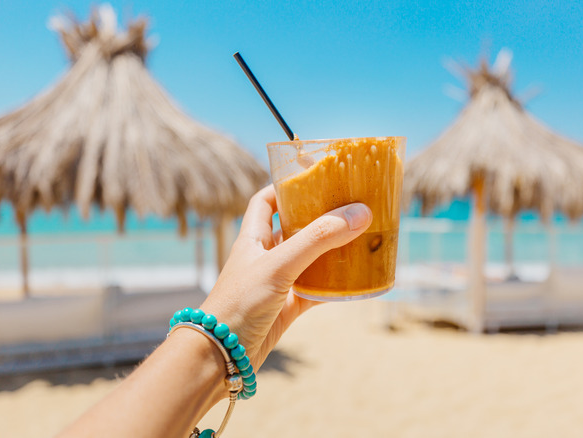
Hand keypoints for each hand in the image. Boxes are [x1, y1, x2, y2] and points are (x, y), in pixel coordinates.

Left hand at [199, 185, 371, 370]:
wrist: (222, 355)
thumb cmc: (238, 303)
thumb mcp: (278, 264)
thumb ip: (317, 239)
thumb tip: (358, 213)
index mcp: (253, 238)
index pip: (266, 201)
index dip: (286, 187)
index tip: (315, 179)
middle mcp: (265, 257)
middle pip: (295, 228)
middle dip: (320, 218)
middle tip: (350, 207)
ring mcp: (277, 283)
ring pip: (310, 260)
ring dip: (332, 251)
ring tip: (361, 238)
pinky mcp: (287, 308)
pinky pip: (317, 291)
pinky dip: (335, 286)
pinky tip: (355, 281)